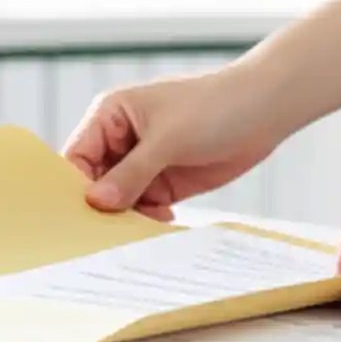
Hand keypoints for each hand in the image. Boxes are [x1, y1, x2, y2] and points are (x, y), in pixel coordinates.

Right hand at [62, 67, 284, 220]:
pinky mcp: (166, 182)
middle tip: (105, 235)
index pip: (77, 156)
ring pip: (120, 200)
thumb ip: (131, 173)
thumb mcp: (167, 140)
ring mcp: (144, 163)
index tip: (77, 218)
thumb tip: (96, 202)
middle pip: (95, 183)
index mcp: (110, 116)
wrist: (265, 110)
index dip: (74, 186)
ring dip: (126, 218)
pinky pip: (145, 208)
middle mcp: (122, 140)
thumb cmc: (214, 106)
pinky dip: (148, 220)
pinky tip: (161, 223)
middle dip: (101, 208)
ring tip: (135, 232)